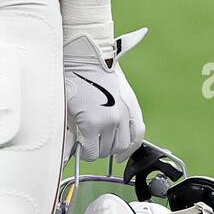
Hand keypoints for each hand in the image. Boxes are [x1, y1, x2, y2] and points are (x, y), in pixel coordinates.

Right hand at [62, 27, 146, 162]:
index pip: (136, 136)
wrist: (83, 57)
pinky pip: (89, 149)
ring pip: (104, 150)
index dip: (128, 150)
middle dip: (106, 149)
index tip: (119, 156)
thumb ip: (111, 111)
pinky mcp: (91, 123)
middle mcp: (123, 115)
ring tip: (83, 144)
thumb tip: (100, 133)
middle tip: (94, 145)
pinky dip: (83, 152)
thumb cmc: (93, 68)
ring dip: (94, 150)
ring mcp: (108, 120)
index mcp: (130, 106)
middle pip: (120, 146)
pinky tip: (77, 146)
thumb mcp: (112, 89)